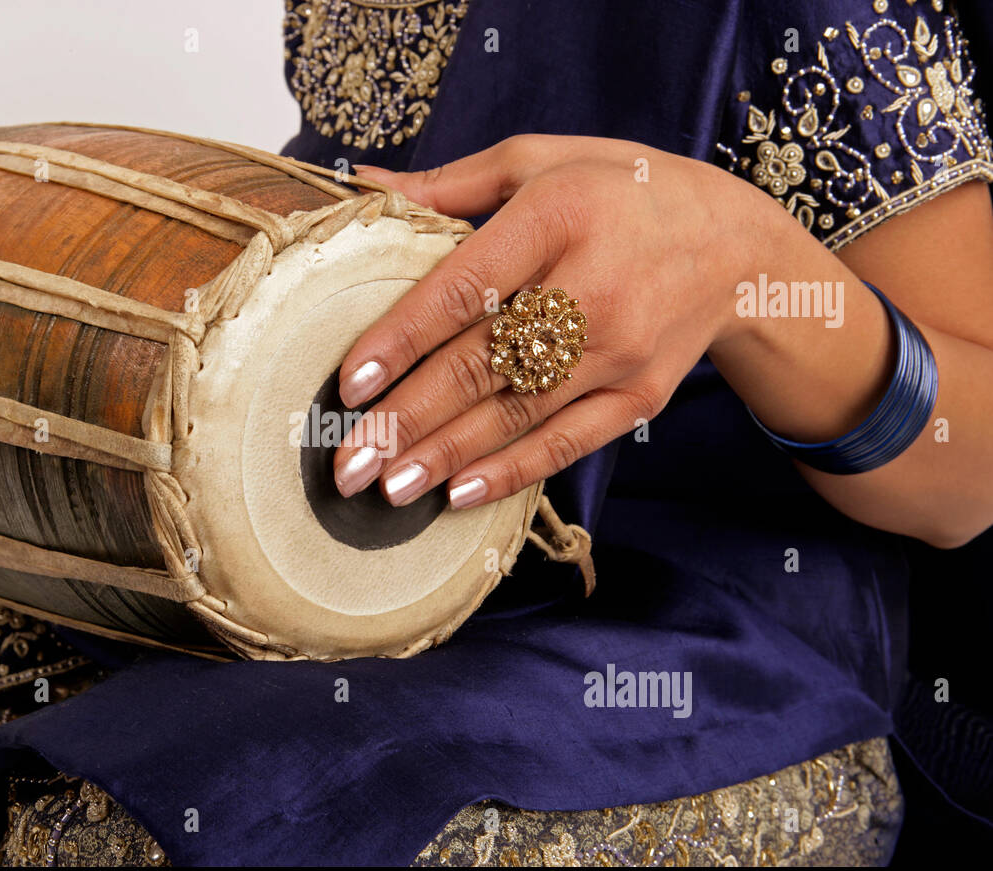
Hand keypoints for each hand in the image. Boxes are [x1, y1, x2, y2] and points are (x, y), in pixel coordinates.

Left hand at [332, 134, 768, 507]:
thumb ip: (450, 183)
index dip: (402, 339)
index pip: (464, 287)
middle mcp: (594, 286)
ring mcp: (622, 350)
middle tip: (348, 463)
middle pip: (484, 363)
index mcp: (559, 214)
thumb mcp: (542, 160)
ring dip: (447, 456)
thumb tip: (358, 183)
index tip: (349, 383)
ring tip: (387, 489)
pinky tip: (457, 495)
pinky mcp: (640, 396)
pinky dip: (512, 472)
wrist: (737, 247)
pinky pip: (568, 443)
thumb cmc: (623, 193)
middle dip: (409, 419)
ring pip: (518, 413)